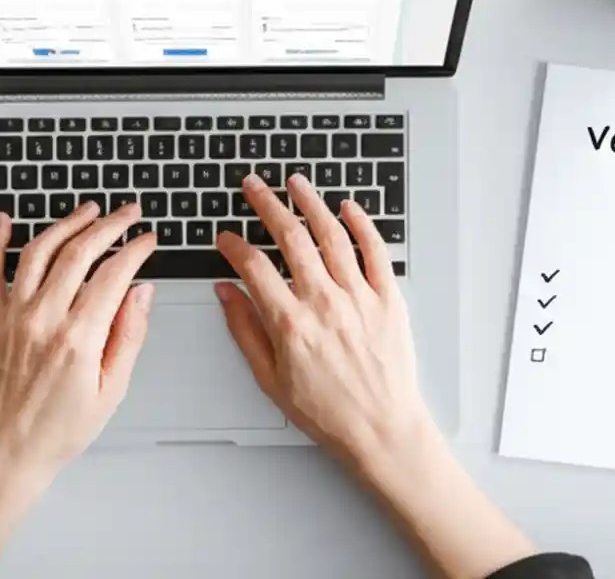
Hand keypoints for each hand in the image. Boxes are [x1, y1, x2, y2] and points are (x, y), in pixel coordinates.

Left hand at [0, 202, 156, 490]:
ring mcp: (12, 318)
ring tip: (86, 211)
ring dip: (65, 224)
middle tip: (126, 214)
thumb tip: (141, 293)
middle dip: (109, 225)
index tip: (147, 240)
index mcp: (78, 339)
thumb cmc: (58, 431)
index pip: (114, 274)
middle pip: (79, 253)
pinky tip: (5, 222)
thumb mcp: (112, 390)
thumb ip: (129, 335)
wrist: (5, 454)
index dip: (135, 249)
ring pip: (38, 252)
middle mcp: (43, 320)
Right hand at [215, 175, 536, 578]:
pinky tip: (348, 208)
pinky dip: (361, 224)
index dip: (234, 246)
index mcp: (290, 323)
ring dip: (311, 203)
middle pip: (290, 238)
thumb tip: (226, 293)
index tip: (226, 238)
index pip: (254, 267)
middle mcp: (324, 303)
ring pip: (331, 235)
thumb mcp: (270, 379)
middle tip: (254, 187)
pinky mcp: (388, 299)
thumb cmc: (328, 412)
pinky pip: (374, 251)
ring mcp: (359, 297)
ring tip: (296, 184)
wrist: (381, 429)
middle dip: (267, 206)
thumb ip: (245, 331)